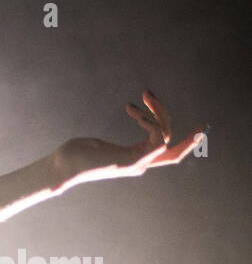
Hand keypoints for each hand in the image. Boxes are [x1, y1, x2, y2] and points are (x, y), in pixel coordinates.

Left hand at [53, 90, 206, 188]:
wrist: (61, 166)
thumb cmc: (74, 154)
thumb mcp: (99, 144)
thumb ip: (114, 144)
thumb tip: (114, 142)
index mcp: (136, 159)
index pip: (169, 153)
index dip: (188, 142)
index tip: (202, 125)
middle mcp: (140, 164)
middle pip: (175, 147)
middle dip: (189, 132)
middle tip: (178, 108)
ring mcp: (137, 164)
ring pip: (167, 136)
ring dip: (159, 112)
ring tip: (143, 97)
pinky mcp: (131, 161)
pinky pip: (158, 139)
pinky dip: (152, 121)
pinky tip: (133, 110)